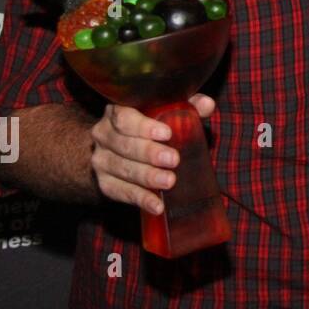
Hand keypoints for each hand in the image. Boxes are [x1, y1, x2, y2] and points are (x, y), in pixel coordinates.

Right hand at [89, 94, 215, 214]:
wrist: (126, 146)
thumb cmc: (152, 123)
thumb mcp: (168, 110)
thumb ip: (188, 105)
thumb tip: (207, 104)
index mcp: (117, 112)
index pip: (124, 118)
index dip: (144, 127)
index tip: (167, 134)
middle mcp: (103, 134)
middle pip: (124, 145)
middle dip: (150, 153)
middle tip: (174, 159)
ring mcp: (101, 160)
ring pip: (121, 169)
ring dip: (147, 177)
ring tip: (169, 181)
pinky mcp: (104, 182)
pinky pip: (120, 192)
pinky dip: (139, 198)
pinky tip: (157, 204)